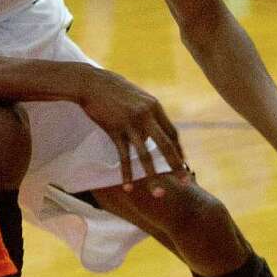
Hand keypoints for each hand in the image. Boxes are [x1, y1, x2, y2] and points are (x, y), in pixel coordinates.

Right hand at [72, 67, 189, 192]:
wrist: (92, 83)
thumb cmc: (114, 89)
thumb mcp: (138, 97)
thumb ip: (148, 113)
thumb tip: (154, 130)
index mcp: (154, 107)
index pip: (172, 133)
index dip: (179, 150)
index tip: (184, 164)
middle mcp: (146, 116)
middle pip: (166, 145)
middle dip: (176, 166)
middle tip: (185, 183)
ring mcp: (130, 124)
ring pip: (145, 155)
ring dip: (153, 177)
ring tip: (159, 194)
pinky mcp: (115, 130)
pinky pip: (123, 156)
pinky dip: (126, 173)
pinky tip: (128, 187)